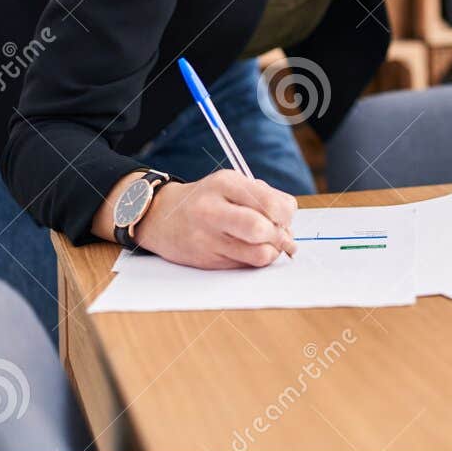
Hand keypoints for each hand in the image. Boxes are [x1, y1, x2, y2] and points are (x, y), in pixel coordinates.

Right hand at [106, 170, 298, 268]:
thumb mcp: (231, 185)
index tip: (283, 217)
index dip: (286, 215)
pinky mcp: (206, 260)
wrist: (162, 216)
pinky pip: (245, 266)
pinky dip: (255, 261)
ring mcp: (208, 237)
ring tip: (267, 245)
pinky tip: (248, 251)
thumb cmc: (207, 199)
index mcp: (226, 184)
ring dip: (271, 253)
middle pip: (263, 229)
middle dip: (280, 236)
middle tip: (280, 236)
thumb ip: (263, 199)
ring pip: (258, 254)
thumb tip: (289, 230)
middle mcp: (214, 210)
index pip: (273, 204)